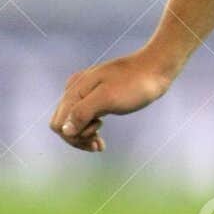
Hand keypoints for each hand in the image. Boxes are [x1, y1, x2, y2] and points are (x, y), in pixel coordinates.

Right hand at [49, 50, 176, 152]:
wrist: (155, 69)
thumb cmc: (134, 84)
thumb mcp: (108, 98)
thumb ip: (83, 112)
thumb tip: (65, 130)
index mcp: (75, 90)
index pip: (58, 124)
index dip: (73, 136)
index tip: (96, 133)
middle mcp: (75, 91)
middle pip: (62, 125)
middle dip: (78, 138)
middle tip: (99, 142)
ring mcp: (85, 94)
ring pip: (72, 123)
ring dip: (84, 137)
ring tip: (100, 143)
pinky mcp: (96, 98)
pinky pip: (83, 118)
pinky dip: (89, 131)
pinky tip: (100, 140)